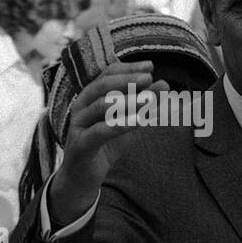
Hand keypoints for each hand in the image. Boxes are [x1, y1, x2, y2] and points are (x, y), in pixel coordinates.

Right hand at [50, 60, 166, 224]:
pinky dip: (122, 124)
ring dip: (127, 100)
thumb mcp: (129, 123)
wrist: (86, 176)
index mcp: (90, 98)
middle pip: (102, 86)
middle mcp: (81, 106)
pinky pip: (101, 130)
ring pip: (101, 106)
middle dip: (127, 80)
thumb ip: (144, 105)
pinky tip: (141, 121)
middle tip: (149, 77)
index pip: (106, 75)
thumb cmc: (106, 145)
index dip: (127, 68)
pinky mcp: (80, 143)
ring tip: (149, 98)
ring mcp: (78, 124)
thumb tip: (164, 84)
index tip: (150, 66)